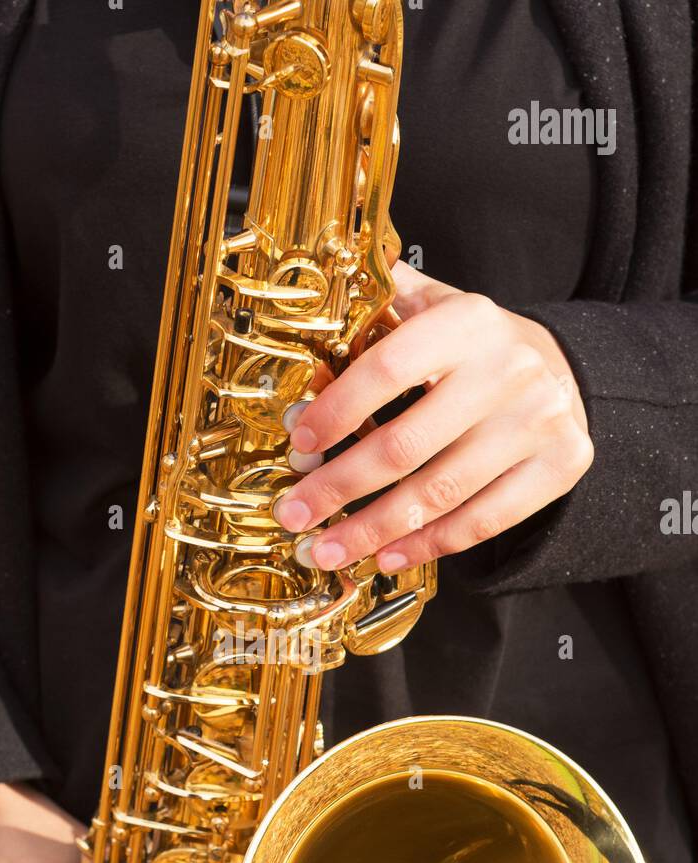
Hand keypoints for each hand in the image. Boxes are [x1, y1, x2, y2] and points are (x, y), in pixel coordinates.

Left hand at [273, 261, 593, 571]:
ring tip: (329, 551)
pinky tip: (387, 556)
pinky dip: (428, 545)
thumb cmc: (477, 347)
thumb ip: (380, 306)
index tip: (300, 444)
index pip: (388, 368)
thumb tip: (312, 308)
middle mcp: (508, 369)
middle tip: (294, 515)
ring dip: (374, 530)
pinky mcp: (561, 465)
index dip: (338, 410)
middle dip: (339, 487)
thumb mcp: (435, 307)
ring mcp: (539, 421)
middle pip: (406, 445)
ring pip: (440, 493)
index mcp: (467, 322)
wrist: (567, 369)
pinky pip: (483, 521)